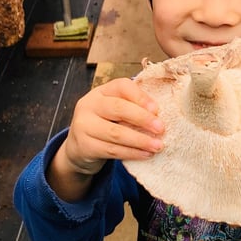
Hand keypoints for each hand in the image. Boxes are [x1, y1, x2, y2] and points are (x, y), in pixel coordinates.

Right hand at [48, 77, 163, 200]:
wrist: (79, 147)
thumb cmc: (106, 124)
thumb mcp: (115, 111)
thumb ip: (133, 107)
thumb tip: (159, 114)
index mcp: (101, 92)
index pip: (121, 86)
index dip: (140, 96)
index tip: (157, 109)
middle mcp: (89, 105)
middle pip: (118, 108)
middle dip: (142, 118)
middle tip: (161, 128)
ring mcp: (83, 126)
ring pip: (116, 133)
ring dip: (140, 140)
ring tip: (157, 146)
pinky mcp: (84, 146)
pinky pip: (111, 150)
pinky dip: (131, 153)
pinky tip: (145, 154)